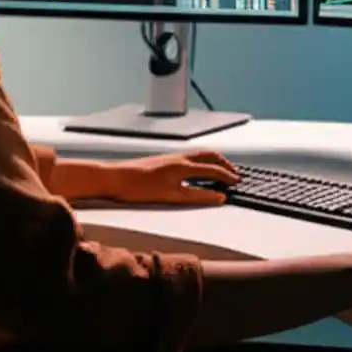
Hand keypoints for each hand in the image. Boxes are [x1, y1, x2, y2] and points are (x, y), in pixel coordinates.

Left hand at [110, 150, 241, 205]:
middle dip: (224, 164)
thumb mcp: (172, 196)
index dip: (227, 176)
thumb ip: (197, 196)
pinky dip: (202, 161)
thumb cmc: (139, 188)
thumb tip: (218, 197)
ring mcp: (171, 157)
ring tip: (220, 170)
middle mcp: (179, 158)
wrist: (115, 178)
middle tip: (233, 174)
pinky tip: (197, 171)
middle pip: (209, 156)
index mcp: (183, 166)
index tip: (236, 183)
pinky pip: (190, 157)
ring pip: (200, 154)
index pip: (212, 169)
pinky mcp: (164, 160)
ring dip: (213, 160)